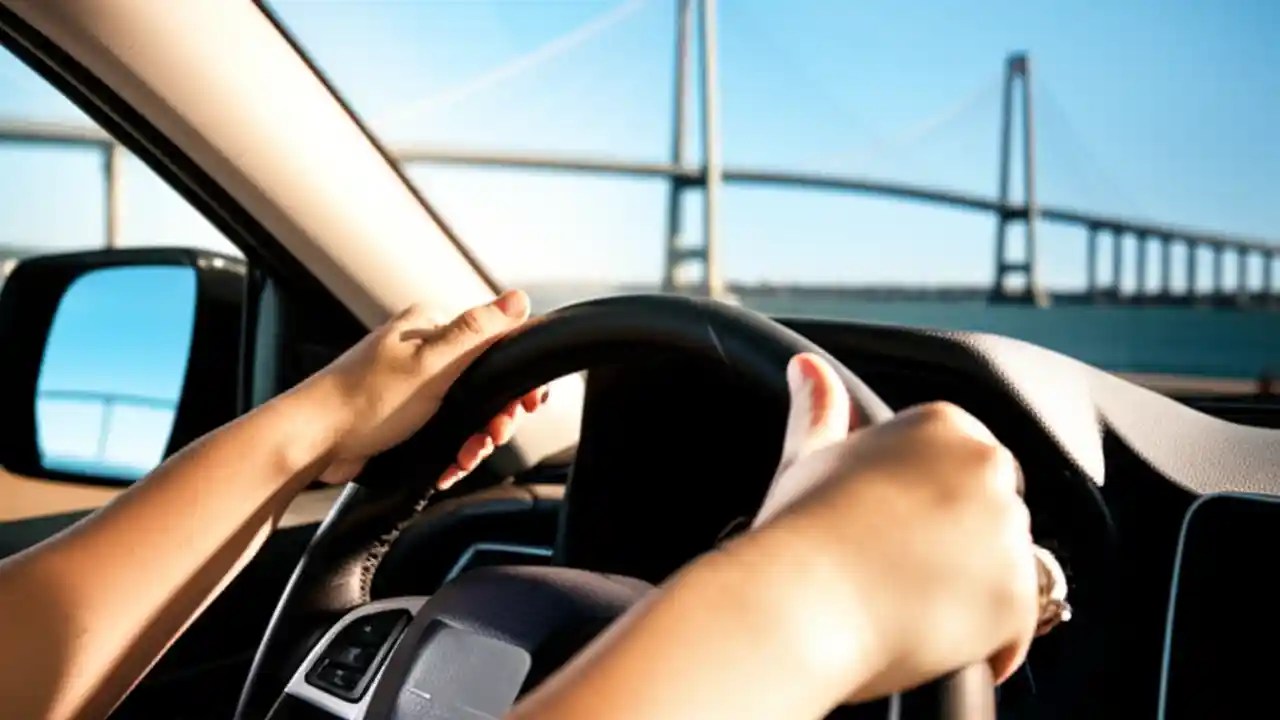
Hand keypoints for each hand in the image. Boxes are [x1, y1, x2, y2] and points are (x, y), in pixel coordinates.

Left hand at [308, 290, 547, 486]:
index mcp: (432, 328)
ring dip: (473, 441)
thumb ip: (477, 332)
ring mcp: (415, 384)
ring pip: (467, 413)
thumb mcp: (431, 363)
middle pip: (485, 384)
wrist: (312, 442)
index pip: (496, 346)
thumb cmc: (364, 400)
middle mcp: (425, 351)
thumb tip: (520, 299)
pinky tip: (448, 468)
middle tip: (492, 438)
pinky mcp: (406, 415)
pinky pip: (445, 432)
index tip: (524, 406)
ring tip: (464, 459)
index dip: (515, 380)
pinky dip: (452, 452)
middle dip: (493, 419)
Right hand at [744, 353, 1036, 701]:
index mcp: (943, 425)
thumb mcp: (808, 458)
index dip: (925, 508)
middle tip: (895, 573)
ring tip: (906, 610)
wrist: (799, 602)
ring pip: (1004, 573)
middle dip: (957, 547)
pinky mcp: (1018, 599)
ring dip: (970, 596)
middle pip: (990, 516)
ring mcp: (1009, 534)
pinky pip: (1013, 630)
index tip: (891, 531)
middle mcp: (988, 468)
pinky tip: (929, 643)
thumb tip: (806, 366)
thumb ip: (819, 409)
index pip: (963, 466)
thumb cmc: (800, 530)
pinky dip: (982, 646)